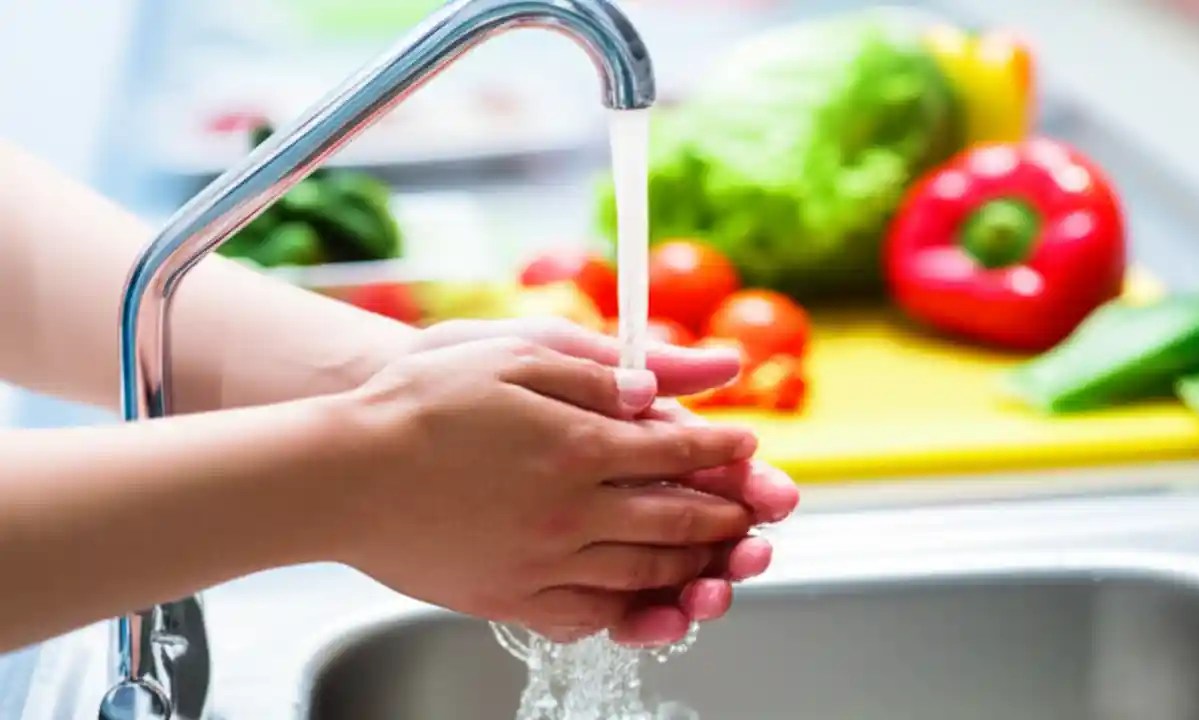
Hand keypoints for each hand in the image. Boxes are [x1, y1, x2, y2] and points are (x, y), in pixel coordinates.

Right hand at [331, 337, 761, 641]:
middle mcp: (571, 512)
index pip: (676, 452)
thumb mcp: (511, 356)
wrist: (338, 473)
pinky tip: (640, 599)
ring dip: (694, 564)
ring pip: (643, 570)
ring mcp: (542, 562)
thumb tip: (660, 387)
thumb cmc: (418, 401)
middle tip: (753, 514)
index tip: (747, 447)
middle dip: (726, 515)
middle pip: (675, 520)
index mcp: (578, 445)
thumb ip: (594, 373)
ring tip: (718, 559)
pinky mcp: (508, 597)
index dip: (721, 450)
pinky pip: (587, 613)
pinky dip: (627, 607)